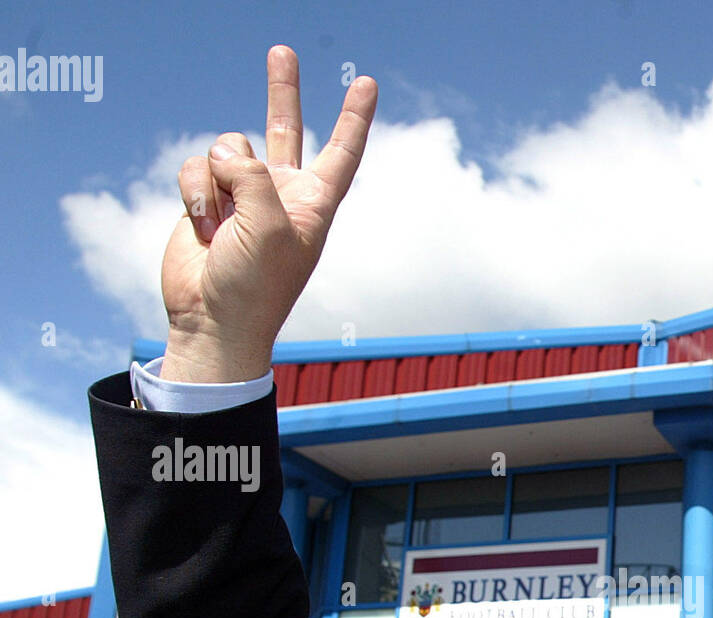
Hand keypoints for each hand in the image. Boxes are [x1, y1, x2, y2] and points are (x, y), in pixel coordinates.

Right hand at [160, 46, 376, 382]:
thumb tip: (226, 152)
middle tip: (283, 51)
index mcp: (313, 205)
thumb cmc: (254, 285)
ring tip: (221, 226)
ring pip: (227, 149)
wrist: (211, 319)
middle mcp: (281, 194)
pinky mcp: (207, 200)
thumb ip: (253, 176)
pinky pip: (196, 168)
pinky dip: (194, 192)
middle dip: (282, 91)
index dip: (354, 118)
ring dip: (217, 181)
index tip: (366, 84)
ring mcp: (242, 195)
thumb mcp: (268, 226)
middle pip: (284, 129)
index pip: (341, 153)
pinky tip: (201, 226)